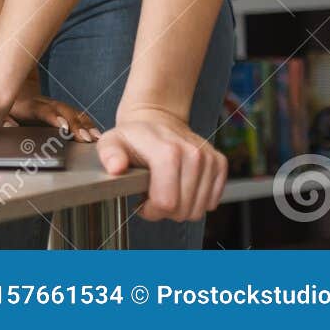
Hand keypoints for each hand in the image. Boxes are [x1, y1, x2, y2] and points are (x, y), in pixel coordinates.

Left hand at [7, 81, 98, 142]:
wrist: (14, 86)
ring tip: (95, 138)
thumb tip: (10, 126)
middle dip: (75, 124)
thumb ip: (5, 119)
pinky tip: (96, 134)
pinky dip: (88, 124)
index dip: (53, 117)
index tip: (63, 126)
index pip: (42, 110)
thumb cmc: (5, 105)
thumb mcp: (0, 111)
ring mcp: (54, 105)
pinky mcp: (61, 109)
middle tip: (85, 138)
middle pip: (62, 111)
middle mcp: (44, 103)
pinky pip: (76, 115)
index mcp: (28, 105)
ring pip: (72, 112)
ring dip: (85, 125)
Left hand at [98, 105, 226, 221]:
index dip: (151, 211)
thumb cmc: (134, 136)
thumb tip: (115, 167)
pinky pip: (211, 202)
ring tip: (165, 189)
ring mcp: (209, 159)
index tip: (142, 202)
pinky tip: (181, 187)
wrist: (157, 119)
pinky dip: (196, 201)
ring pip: (199, 210)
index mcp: (167, 152)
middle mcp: (193, 154)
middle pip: (183, 210)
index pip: (166, 203)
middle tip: (152, 194)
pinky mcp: (219, 163)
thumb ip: (109, 155)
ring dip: (181, 206)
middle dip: (165, 210)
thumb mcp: (112, 142)